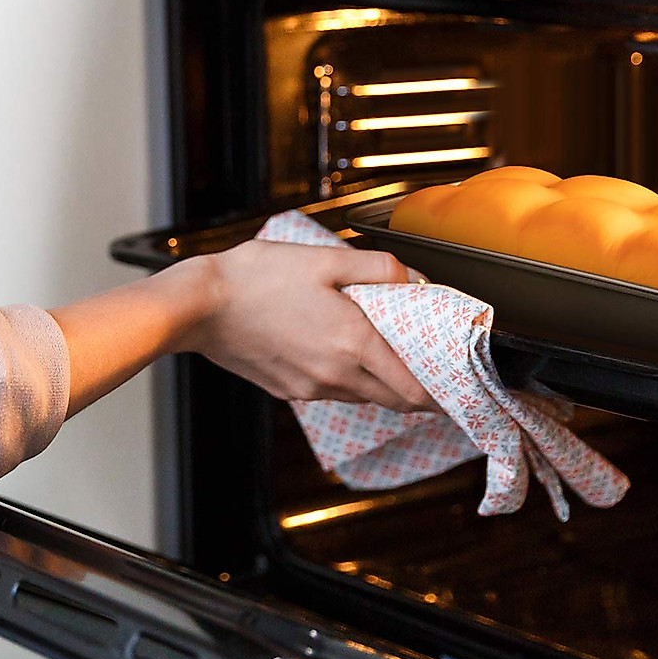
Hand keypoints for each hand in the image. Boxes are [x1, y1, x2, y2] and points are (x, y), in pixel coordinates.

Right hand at [178, 240, 439, 413]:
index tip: (456, 385)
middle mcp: (335, 375)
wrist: (201, 305)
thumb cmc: (258, 277)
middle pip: (395, 400)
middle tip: (433, 372)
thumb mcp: (325, 258)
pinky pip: (332, 391)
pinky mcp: (287, 390)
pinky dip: (349, 380)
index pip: (413, 388)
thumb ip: (377, 268)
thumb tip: (415, 279)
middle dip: (420, 392)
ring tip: (389, 356)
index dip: (440, 392)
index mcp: (352, 343)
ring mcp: (310, 388)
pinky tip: (341, 353)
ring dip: (383, 384)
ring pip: (364, 396)